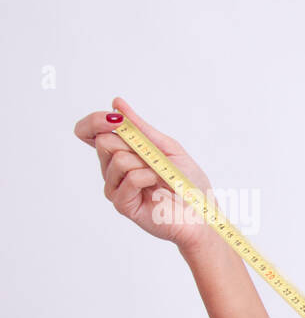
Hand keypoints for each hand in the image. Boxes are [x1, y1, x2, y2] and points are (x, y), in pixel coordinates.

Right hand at [73, 96, 215, 254]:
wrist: (201, 213)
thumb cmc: (188, 182)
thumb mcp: (167, 147)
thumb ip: (141, 128)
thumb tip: (117, 104)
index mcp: (121, 153)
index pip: (90, 132)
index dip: (95, 121)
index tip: (114, 118)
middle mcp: (113, 170)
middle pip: (103, 141)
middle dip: (133, 144)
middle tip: (153, 159)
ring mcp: (115, 187)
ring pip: (117, 158)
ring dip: (146, 163)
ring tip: (159, 177)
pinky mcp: (122, 204)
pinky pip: (129, 178)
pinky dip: (148, 177)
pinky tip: (158, 187)